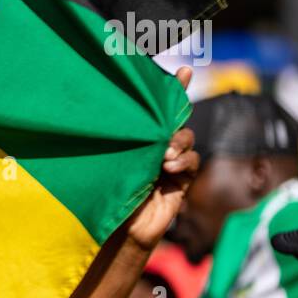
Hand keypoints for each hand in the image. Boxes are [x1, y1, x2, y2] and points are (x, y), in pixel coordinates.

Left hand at [123, 66, 199, 250]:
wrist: (118, 228)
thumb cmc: (105, 194)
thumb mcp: (112, 161)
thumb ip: (121, 140)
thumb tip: (114, 112)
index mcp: (135, 140)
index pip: (155, 109)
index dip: (173, 89)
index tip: (184, 69)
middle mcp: (153, 148)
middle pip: (174, 122)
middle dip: (174, 119)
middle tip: (164, 131)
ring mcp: (169, 163)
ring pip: (185, 139)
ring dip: (178, 143)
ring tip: (163, 156)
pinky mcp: (181, 180)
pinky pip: (192, 161)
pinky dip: (184, 160)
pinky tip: (171, 167)